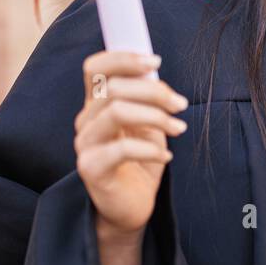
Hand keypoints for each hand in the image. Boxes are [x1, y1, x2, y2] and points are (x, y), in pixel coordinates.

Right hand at [74, 50, 188, 240]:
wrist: (131, 207)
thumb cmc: (140, 161)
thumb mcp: (148, 123)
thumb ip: (146, 97)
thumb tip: (154, 68)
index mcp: (96, 104)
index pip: (95, 68)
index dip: (123, 58)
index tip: (155, 62)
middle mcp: (85, 121)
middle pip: (112, 87)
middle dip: (153, 91)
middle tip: (180, 104)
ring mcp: (85, 144)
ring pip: (116, 111)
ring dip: (155, 116)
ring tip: (178, 128)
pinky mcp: (91, 168)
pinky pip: (122, 149)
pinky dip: (151, 149)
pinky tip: (166, 156)